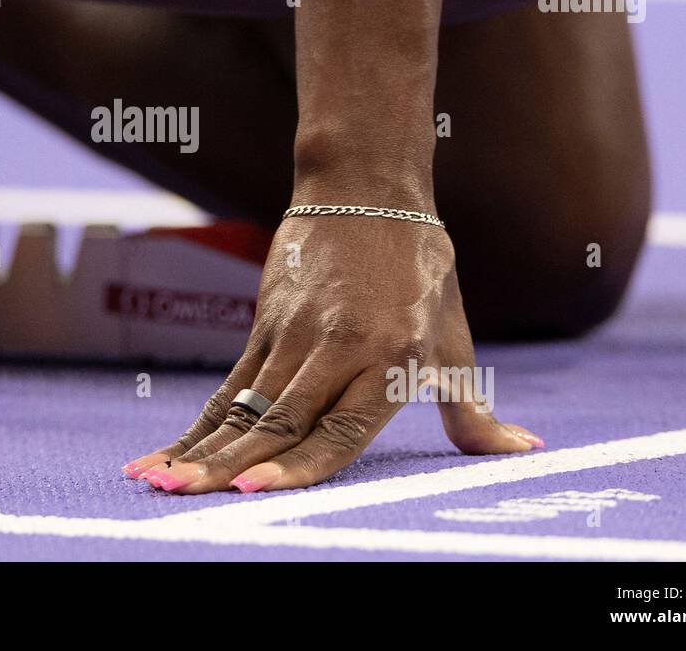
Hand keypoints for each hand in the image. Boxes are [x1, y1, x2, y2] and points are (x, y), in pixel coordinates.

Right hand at [123, 214, 542, 492]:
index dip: (295, 464)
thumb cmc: (421, 273)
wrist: (367, 188)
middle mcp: (339, 348)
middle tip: (182, 497)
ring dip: (199, 448)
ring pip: (244, 405)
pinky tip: (163, 451)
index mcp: (391, 358)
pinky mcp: (266, 323)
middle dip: (227, 464)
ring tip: (159, 482)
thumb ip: (473, 409)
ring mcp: (295, 334)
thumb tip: (526, 453)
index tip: (253, 491)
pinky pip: (228, 385)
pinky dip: (196, 424)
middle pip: (277, 420)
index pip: (339, 428)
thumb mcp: (452, 340)